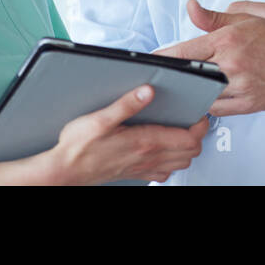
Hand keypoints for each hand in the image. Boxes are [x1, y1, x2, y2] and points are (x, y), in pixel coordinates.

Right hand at [39, 85, 208, 184]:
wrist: (64, 171)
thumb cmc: (78, 147)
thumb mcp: (100, 119)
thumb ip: (126, 104)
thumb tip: (148, 91)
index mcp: (144, 142)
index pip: (189, 138)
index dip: (200, 124)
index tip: (198, 112)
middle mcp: (148, 157)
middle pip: (190, 152)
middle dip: (198, 135)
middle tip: (192, 119)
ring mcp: (143, 168)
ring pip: (181, 163)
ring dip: (187, 148)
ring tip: (182, 131)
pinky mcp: (136, 174)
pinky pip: (164, 173)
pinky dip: (171, 161)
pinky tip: (163, 149)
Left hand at [158, 0, 264, 116]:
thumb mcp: (253, 15)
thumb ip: (217, 15)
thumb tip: (192, 8)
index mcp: (230, 38)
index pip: (185, 51)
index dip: (164, 57)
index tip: (151, 60)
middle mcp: (233, 63)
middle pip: (189, 74)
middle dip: (175, 75)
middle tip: (165, 75)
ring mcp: (240, 86)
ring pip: (202, 93)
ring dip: (192, 90)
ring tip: (186, 85)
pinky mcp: (248, 103)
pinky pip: (217, 108)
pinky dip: (209, 102)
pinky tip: (206, 95)